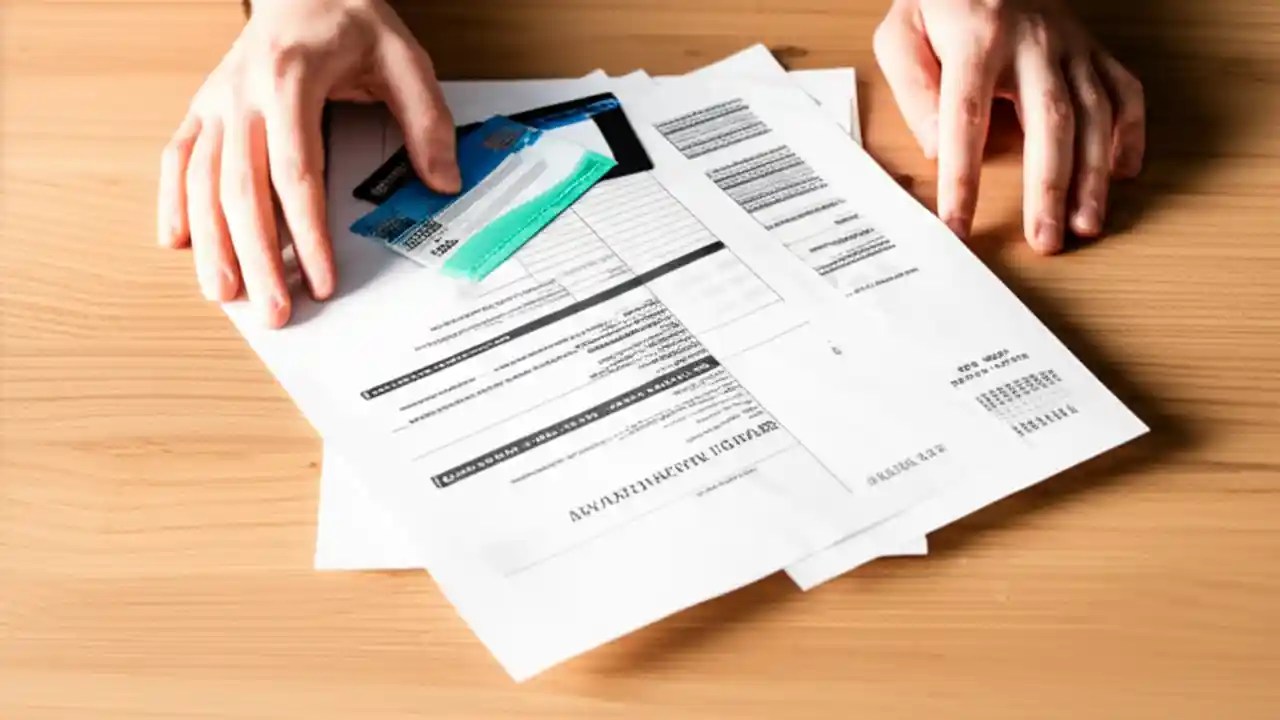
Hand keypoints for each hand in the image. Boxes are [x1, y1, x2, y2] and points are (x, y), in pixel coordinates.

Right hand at [157, 0, 460, 326]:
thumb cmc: (349, 21)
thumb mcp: (404, 59)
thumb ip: (426, 120)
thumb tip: (443, 181)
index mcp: (291, 79)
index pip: (295, 171)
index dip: (307, 233)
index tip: (321, 279)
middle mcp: (243, 92)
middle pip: (242, 190)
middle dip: (258, 258)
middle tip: (274, 311)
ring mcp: (217, 102)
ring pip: (203, 183)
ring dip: (213, 245)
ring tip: (227, 296)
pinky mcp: (203, 109)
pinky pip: (179, 159)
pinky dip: (174, 202)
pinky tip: (178, 243)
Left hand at [873, 0, 1144, 253]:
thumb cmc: (938, 0)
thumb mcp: (900, 34)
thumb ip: (913, 89)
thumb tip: (938, 148)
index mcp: (976, 39)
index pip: (966, 118)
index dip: (963, 177)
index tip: (958, 224)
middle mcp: (1031, 42)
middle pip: (1047, 122)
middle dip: (1050, 188)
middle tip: (1047, 240)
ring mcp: (1069, 44)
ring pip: (1093, 112)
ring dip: (1093, 175)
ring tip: (1087, 225)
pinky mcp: (1092, 47)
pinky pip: (1123, 89)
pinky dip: (1129, 132)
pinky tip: (1122, 174)